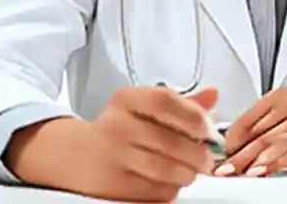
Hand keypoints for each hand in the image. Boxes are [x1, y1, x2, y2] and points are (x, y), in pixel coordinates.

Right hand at [6, 87, 221, 201]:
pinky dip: (170, 189)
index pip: (166, 101)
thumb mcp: (142, 108)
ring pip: (166, 169)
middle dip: (198, 154)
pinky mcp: (114, 184)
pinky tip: (169, 181)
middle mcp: (117, 125)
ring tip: (190, 171)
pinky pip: (155, 190)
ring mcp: (114, 156)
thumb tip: (213, 96)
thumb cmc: (115, 129)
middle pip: (172, 140)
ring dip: (187, 173)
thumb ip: (180, 103)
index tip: (209, 130)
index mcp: (126, 99)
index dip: (195, 116)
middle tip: (207, 158)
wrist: (73, 156)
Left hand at [213, 88, 286, 177]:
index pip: (246, 119)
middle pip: (255, 134)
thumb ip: (271, 129)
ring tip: (234, 173)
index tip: (221, 157)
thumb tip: (240, 147)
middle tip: (220, 169)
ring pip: (268, 143)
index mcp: (284, 97)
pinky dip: (272, 163)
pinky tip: (261, 171)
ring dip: (248, 161)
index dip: (230, 141)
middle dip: (234, 155)